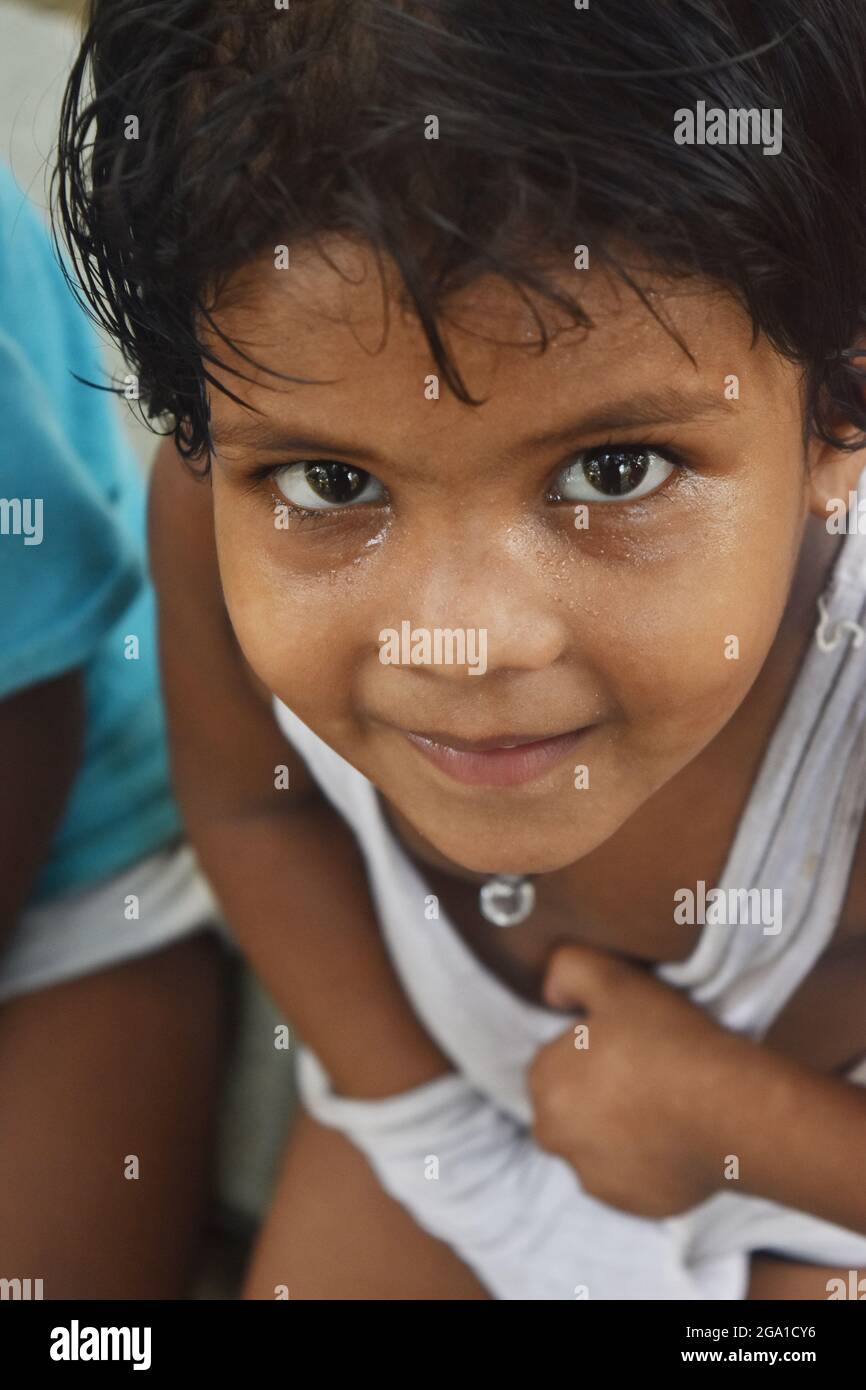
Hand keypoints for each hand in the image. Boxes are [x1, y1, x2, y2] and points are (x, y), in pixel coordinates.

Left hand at [527, 941, 768, 1217]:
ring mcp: (591, 1176)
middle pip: (571, 1104)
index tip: (628, 1043)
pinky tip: (675, 1136)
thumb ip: (567, 969)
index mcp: (544, 1083)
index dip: (591, 1049)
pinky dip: (644, 1161)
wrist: (732, 1111)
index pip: (556, 1060)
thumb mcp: (613, 979)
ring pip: (597, 1142)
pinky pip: (628, 1175)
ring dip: (618, 1128)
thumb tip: (550, 992)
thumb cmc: (670, 1043)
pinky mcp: (630, 1204)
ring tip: (664, 1105)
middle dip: (598, 1091)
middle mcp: (555, 1137)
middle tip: (647, 1071)